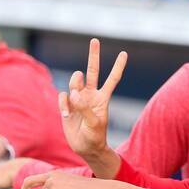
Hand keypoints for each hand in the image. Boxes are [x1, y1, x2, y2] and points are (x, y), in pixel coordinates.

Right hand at [59, 39, 126, 164]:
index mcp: (103, 98)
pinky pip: (63, 96)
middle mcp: (91, 95)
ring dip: (74, 84)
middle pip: (93, 71)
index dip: (118, 66)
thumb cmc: (94, 137)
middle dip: (94, 55)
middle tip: (95, 40)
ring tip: (75, 100)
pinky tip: (67, 114)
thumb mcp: (95, 124)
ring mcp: (78, 99)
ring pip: (75, 80)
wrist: (85, 148)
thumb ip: (85, 108)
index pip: (112, 79)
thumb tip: (75, 93)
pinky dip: (63, 103)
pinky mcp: (67, 105)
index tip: (124, 53)